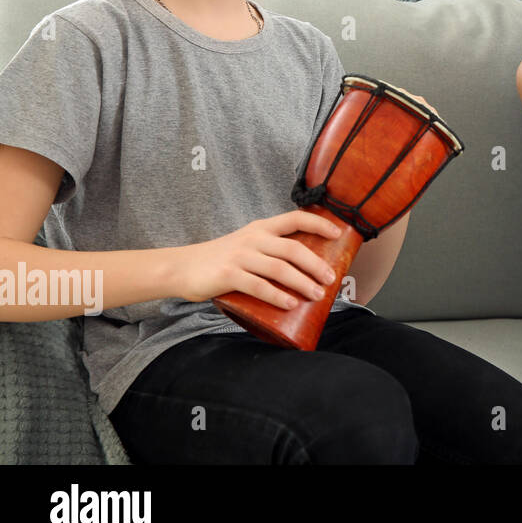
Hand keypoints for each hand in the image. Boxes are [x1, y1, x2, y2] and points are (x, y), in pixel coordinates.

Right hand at [175, 210, 343, 309]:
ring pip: (279, 268)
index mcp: (261, 228)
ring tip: (317, 294)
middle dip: (316, 264)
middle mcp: (253, 238)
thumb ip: (271, 250)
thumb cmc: (222, 259)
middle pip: (293, 248)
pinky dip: (277, 296)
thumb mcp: (248, 244)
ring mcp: (241, 256)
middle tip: (331, 279)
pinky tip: (290, 304)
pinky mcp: (228, 276)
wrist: (182, 267)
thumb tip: (307, 270)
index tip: (338, 233)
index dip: (319, 223)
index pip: (295, 218)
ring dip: (302, 283)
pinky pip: (258, 286)